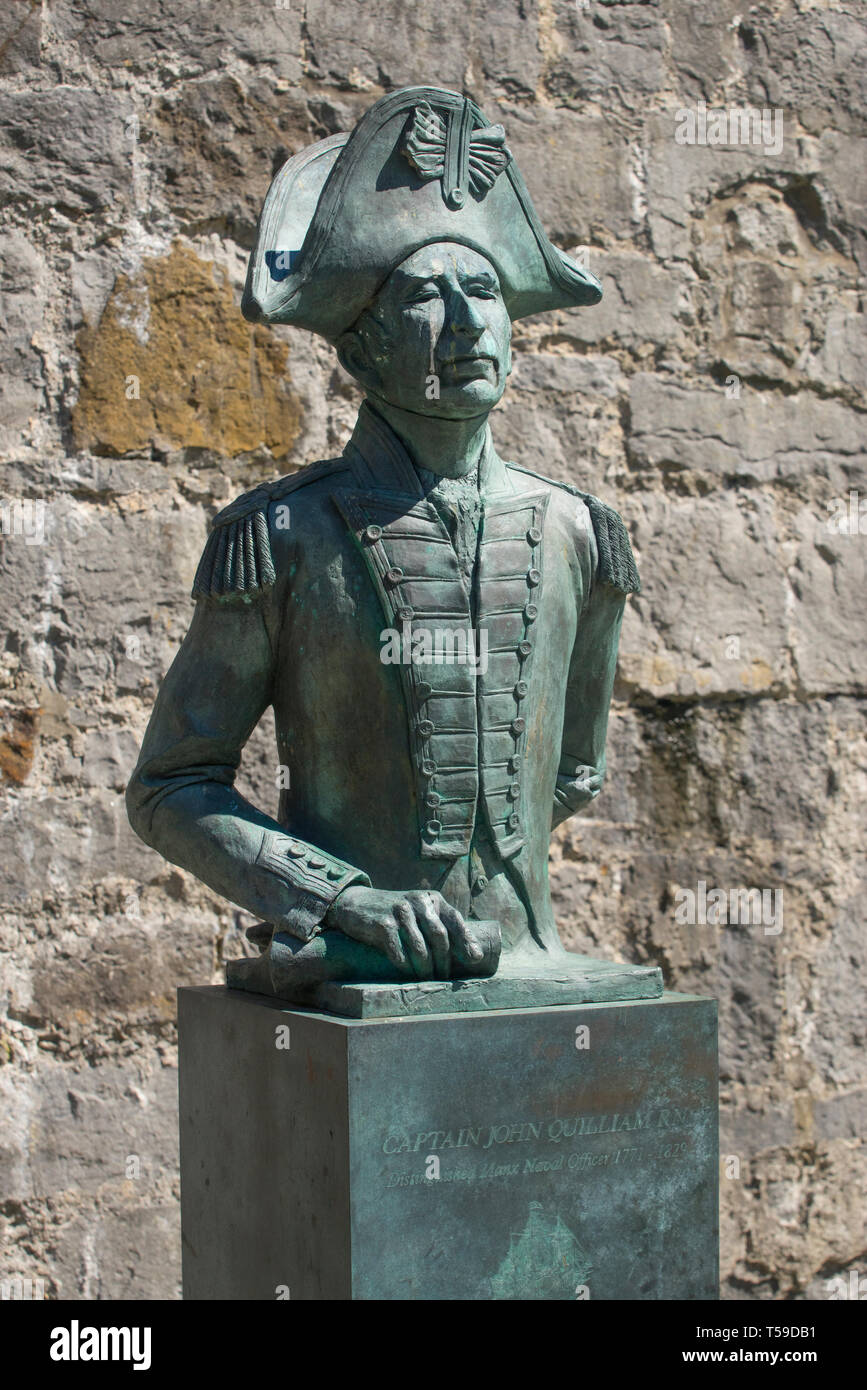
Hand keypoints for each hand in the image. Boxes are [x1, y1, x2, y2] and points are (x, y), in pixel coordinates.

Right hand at [324, 886, 483, 980]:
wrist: (357, 904)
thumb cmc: (395, 915)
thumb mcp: (418, 913)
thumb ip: (438, 926)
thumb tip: (471, 953)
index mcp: (432, 899)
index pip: (454, 919)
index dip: (466, 940)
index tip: (475, 958)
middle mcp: (418, 902)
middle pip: (439, 936)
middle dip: (444, 962)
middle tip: (443, 978)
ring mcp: (400, 912)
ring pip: (420, 947)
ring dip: (425, 969)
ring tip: (427, 980)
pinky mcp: (383, 923)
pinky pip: (399, 951)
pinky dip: (405, 966)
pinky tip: (407, 973)